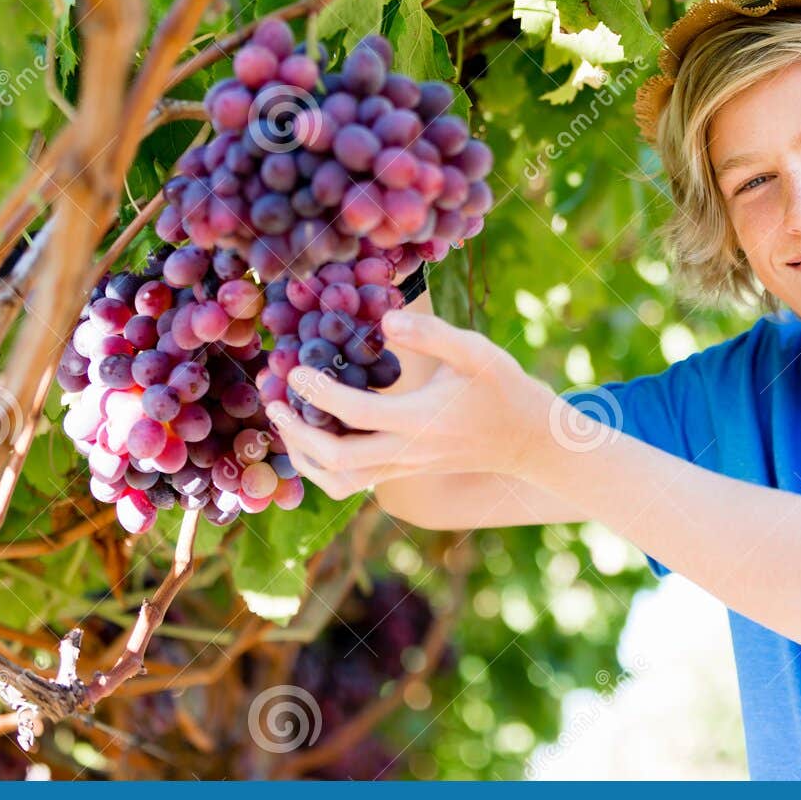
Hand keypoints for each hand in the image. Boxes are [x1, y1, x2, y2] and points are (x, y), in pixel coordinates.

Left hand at [264, 310, 557, 500]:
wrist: (526, 439)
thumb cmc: (502, 388)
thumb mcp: (477, 352)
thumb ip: (432, 334)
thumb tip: (384, 318)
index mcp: (421, 420)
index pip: (355, 412)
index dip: (318, 391)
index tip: (295, 368)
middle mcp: (408, 452)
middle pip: (336, 459)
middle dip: (296, 432)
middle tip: (274, 402)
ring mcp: (404, 468)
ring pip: (340, 481)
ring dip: (305, 457)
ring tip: (286, 425)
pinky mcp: (404, 473)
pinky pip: (352, 482)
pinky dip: (323, 467)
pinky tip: (314, 439)